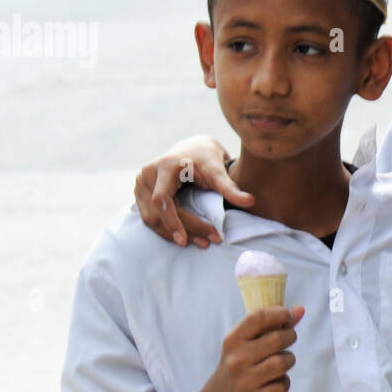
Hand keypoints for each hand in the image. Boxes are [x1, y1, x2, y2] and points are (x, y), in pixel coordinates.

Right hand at [134, 136, 252, 247]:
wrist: (193, 148)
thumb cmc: (206, 159)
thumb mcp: (218, 170)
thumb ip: (231, 187)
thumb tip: (251, 201)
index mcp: (164, 166)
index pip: (162, 199)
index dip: (172, 221)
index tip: (186, 240)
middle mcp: (147, 174)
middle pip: (159, 212)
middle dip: (181, 230)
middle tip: (206, 243)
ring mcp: (141, 184)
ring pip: (152, 219)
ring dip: (173, 234)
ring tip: (201, 242)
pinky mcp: (141, 193)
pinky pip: (151, 217)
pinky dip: (168, 229)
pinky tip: (187, 237)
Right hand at [205, 306, 303, 391]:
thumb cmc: (240, 364)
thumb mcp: (247, 343)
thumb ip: (273, 325)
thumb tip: (300, 309)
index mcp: (233, 340)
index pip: (258, 318)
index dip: (279, 312)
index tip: (288, 314)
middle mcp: (237, 359)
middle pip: (277, 339)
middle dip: (290, 336)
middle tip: (289, 338)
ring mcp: (244, 381)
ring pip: (282, 363)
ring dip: (289, 360)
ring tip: (282, 361)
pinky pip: (283, 386)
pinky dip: (284, 382)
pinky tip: (275, 382)